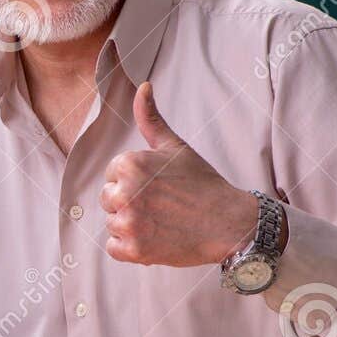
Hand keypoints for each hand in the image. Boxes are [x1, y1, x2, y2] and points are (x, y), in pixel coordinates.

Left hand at [101, 82, 260, 267]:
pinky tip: (156, 238)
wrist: (229, 223)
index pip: (112, 174)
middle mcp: (125, 192)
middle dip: (130, 203)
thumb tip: (143, 86)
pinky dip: (131, 248)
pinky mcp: (134, 250)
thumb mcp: (175, 146)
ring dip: (132, 226)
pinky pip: (114, 249)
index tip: (159, 186)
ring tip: (162, 221)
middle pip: (107, 199)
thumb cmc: (202, 183)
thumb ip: (151, 118)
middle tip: (162, 205)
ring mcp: (129, 223)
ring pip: (112, 224)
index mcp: (129, 163)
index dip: (135, 181)